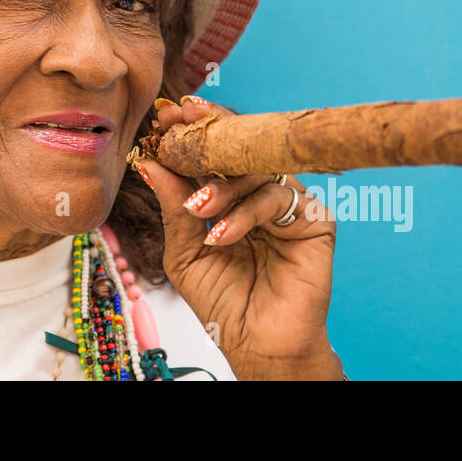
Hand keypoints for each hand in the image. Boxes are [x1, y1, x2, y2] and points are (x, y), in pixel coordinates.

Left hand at [133, 95, 343, 379]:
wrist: (256, 344)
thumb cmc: (222, 302)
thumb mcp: (183, 251)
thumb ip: (173, 206)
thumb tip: (148, 162)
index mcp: (229, 196)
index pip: (213, 152)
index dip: (191, 130)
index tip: (166, 115)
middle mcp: (260, 193)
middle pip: (239, 147)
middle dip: (207, 133)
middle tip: (180, 127)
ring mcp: (288, 203)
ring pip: (257, 169)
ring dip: (221, 186)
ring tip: (198, 210)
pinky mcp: (313, 220)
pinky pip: (279, 197)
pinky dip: (245, 213)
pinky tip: (221, 236)